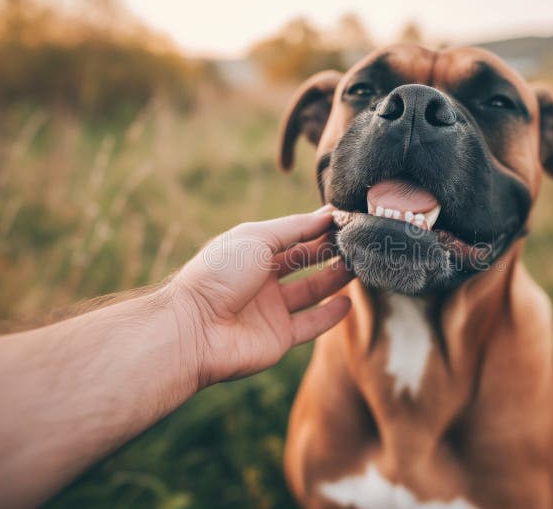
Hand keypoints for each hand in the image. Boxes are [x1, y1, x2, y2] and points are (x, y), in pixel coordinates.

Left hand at [172, 206, 352, 385]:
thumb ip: (294, 227)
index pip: (291, 234)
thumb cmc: (219, 274)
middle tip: (356, 239)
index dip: (316, 225)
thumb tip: (326, 214)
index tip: (344, 216)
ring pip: (310, 291)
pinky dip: (329, 316)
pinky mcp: (278, 337)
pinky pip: (309, 325)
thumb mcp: (256, 237)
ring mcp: (270, 309)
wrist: (195, 328)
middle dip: (328, 249)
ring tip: (357, 265)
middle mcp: (261, 279)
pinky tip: (346, 302)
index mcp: (251, 251)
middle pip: (302, 261)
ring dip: (334, 278)